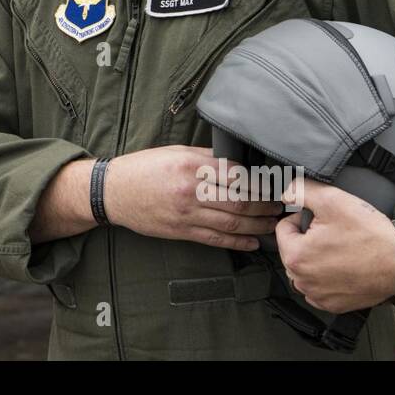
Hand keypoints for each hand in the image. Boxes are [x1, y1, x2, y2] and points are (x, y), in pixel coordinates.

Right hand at [105, 145, 283, 249]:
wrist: (113, 192)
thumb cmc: (143, 168)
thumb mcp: (175, 151)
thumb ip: (206, 156)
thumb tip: (236, 161)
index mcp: (191, 166)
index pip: (237, 175)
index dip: (261, 182)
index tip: (275, 184)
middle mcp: (191, 190)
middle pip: (240, 201)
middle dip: (266, 205)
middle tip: (282, 205)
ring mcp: (186, 214)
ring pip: (232, 223)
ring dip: (258, 225)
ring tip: (274, 224)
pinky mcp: (181, 231)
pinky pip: (215, 239)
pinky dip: (237, 242)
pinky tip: (253, 242)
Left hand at [274, 179, 394, 313]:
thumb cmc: (371, 234)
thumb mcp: (333, 200)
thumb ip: (302, 191)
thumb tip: (286, 191)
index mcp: (296, 256)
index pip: (284, 228)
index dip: (302, 218)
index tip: (322, 220)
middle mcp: (302, 280)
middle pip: (293, 249)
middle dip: (308, 238)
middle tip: (334, 233)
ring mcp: (318, 295)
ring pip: (305, 268)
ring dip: (316, 258)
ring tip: (341, 249)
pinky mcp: (333, 305)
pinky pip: (319, 287)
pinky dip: (327, 277)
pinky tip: (344, 267)